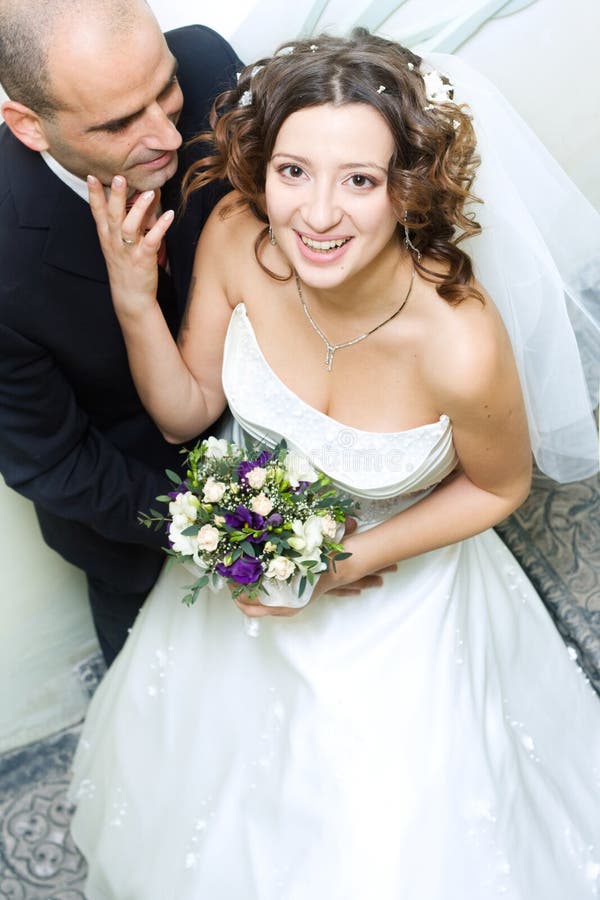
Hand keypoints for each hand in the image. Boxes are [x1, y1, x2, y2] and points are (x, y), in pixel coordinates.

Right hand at [87, 174, 173, 315]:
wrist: (130, 297)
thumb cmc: (126, 266)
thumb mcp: (119, 244)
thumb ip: (128, 221)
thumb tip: (141, 197)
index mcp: (107, 236)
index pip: (97, 212)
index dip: (93, 195)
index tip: (90, 176)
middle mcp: (114, 241)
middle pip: (113, 215)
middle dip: (114, 196)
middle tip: (118, 177)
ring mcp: (129, 250)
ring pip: (130, 226)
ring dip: (139, 208)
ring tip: (149, 192)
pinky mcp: (143, 259)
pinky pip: (152, 240)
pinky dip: (160, 227)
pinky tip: (169, 215)